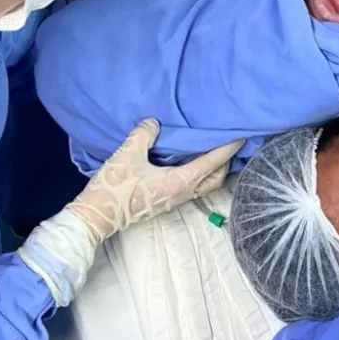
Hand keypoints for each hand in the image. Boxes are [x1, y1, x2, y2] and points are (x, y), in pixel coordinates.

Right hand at [68, 119, 243, 242]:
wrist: (97, 217)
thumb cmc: (115, 188)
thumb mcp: (127, 154)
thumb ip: (144, 134)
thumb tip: (155, 122)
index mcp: (180, 181)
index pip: (213, 162)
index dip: (228, 148)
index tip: (242, 135)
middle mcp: (184, 192)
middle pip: (216, 177)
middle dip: (227, 160)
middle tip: (229, 142)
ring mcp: (176, 199)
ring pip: (206, 184)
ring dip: (214, 169)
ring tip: (213, 150)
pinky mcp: (167, 200)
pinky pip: (193, 186)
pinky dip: (200, 173)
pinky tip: (190, 160)